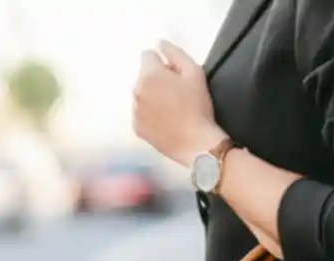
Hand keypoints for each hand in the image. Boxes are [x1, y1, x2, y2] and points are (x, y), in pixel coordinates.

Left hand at [133, 40, 227, 165]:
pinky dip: (150, 115)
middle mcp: (136, 91)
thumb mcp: (195, 73)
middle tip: (177, 94)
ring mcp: (135, 110)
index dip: (164, 63)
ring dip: (152, 97)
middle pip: (144, 76)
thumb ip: (175, 53)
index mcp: (149, 75)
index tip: (176, 76)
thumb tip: (160, 43)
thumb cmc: (198, 107)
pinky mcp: (137, 128)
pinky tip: (166, 122)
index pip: (148, 55)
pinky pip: (141, 113)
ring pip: (141, 95)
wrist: (196, 144)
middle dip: (157, 80)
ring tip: (172, 110)